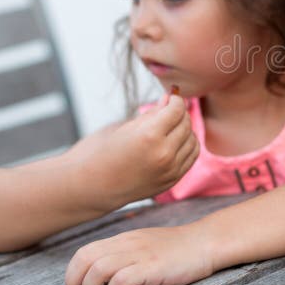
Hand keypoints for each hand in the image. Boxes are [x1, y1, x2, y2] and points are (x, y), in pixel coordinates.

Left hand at [64, 224, 212, 284]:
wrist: (206, 243)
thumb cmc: (177, 249)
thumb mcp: (145, 244)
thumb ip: (124, 252)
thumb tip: (100, 271)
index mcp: (125, 239)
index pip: (85, 251)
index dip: (73, 272)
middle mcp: (129, 244)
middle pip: (86, 258)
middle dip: (75, 281)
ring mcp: (141, 254)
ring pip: (99, 267)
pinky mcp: (153, 267)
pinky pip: (122, 279)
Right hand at [69, 95, 198, 209]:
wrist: (91, 187)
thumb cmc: (102, 152)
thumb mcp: (125, 127)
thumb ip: (151, 114)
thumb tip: (170, 98)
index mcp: (149, 136)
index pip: (176, 110)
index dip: (175, 100)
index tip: (170, 98)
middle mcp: (163, 154)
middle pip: (186, 124)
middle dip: (180, 113)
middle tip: (170, 110)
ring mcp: (170, 170)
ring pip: (193, 140)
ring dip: (185, 129)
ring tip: (171, 126)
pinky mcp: (172, 180)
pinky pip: (191, 156)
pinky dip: (188, 145)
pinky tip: (176, 141)